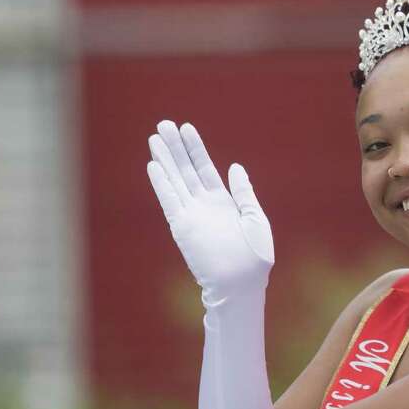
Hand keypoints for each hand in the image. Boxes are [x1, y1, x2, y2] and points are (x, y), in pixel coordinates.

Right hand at [147, 120, 273, 296]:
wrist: (242, 285)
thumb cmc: (254, 257)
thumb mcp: (255, 219)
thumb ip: (244, 193)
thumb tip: (235, 167)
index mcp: (223, 203)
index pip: (205, 169)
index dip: (195, 149)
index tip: (186, 128)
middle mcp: (204, 205)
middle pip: (186, 170)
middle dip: (175, 147)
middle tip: (163, 124)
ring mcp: (192, 215)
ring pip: (175, 180)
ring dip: (165, 159)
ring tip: (154, 137)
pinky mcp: (182, 227)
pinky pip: (170, 200)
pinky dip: (162, 182)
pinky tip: (153, 164)